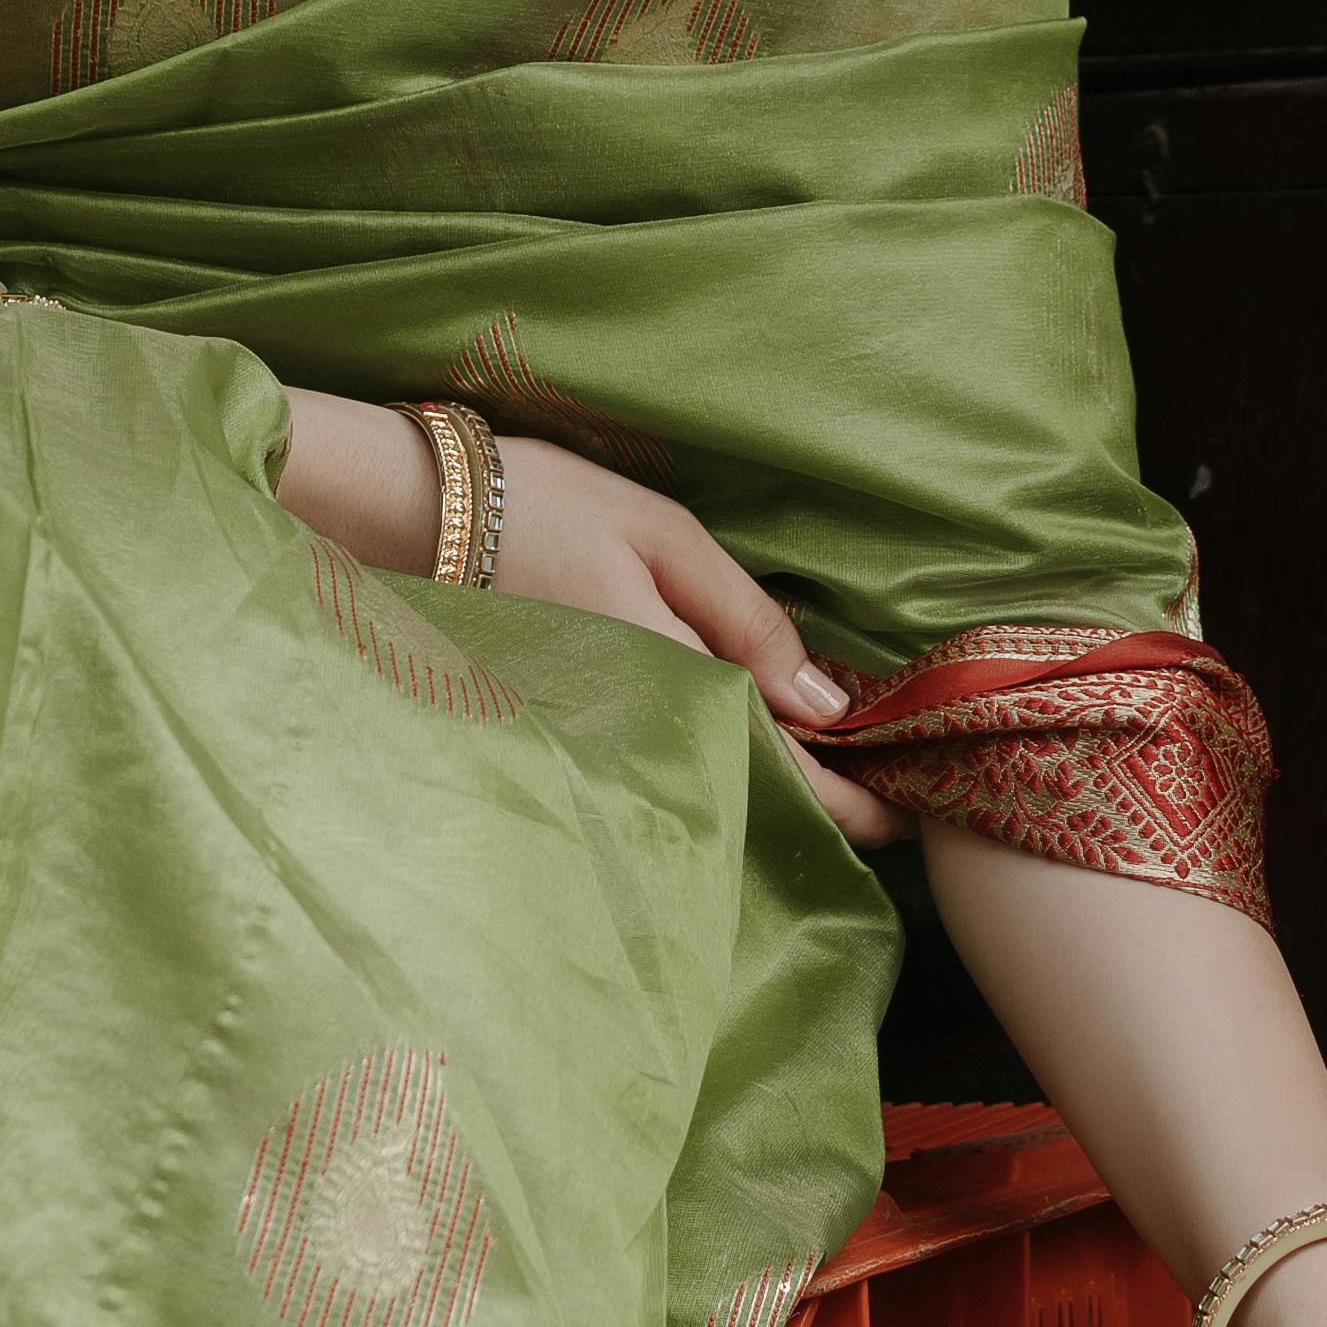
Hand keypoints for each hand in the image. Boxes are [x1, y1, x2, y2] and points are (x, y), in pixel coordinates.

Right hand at [270, 396, 903, 854]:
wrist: (412, 512)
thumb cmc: (546, 505)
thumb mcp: (664, 537)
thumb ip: (748, 621)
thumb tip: (828, 707)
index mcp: (671, 679)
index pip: (782, 768)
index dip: (852, 805)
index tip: (913, 821)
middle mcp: (635, 729)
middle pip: (748, 787)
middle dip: (822, 799)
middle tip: (893, 801)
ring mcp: (597, 739)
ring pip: (705, 779)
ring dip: (771, 779)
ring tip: (839, 772)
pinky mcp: (571, 730)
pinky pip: (661, 759)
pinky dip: (714, 756)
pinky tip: (745, 739)